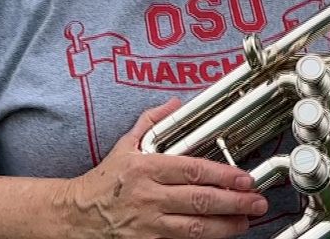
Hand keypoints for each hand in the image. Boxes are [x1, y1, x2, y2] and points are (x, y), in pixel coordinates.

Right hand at [65, 98, 267, 238]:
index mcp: (145, 168)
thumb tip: (174, 103)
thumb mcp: (123, 145)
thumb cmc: (102, 182)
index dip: (223, 175)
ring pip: (194, 228)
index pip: (192, 170)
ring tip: (245, 222)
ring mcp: (148, 224)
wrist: (73, 216)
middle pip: (200, 200)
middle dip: (234, 202)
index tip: (244, 177)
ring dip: (225, 226)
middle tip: (257, 202)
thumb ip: (151, 122)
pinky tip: (219, 237)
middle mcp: (148, 196)